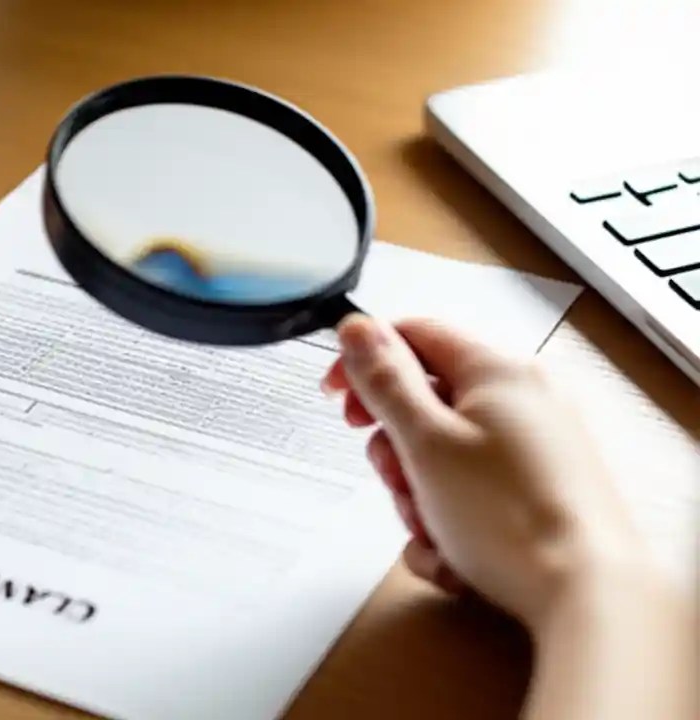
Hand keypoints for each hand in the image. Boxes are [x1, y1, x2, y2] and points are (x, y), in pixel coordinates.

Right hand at [321, 314, 644, 629]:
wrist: (588, 595)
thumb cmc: (510, 516)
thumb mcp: (425, 440)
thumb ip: (385, 380)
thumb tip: (357, 327)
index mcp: (496, 370)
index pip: (414, 334)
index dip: (366, 361)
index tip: (336, 395)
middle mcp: (523, 400)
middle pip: (426, 402)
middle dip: (394, 447)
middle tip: (393, 475)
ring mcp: (534, 447)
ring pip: (443, 454)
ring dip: (418, 493)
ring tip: (429, 527)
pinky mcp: (539, 491)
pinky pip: (471, 491)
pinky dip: (449, 520)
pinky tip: (451, 554)